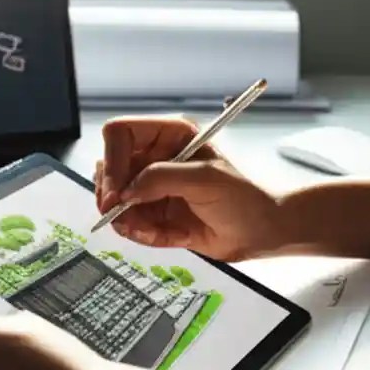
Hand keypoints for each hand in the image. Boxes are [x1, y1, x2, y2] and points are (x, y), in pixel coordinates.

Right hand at [95, 116, 283, 261]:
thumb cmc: (242, 198)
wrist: (260, 232)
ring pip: (114, 198)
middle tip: (117, 213)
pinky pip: (130, 223)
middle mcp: (155, 158)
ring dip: (123, 217)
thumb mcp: (205, 179)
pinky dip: (138, 232)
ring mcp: (152, 187)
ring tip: (142, 229)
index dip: (113, 159)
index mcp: (168, 136)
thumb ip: (162, 178)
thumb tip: (126, 190)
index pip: (121, 133)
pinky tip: (158, 236)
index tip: (116, 190)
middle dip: (111, 193)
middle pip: (109, 166)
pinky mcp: (154, 214)